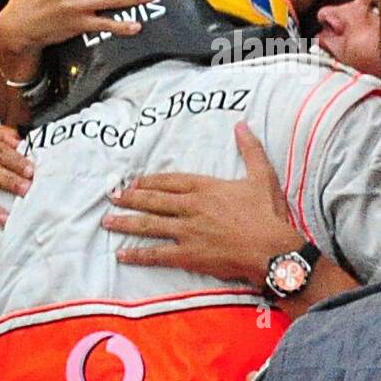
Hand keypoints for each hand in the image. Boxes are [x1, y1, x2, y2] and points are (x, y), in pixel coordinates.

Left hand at [103, 122, 302, 284]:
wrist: (272, 249)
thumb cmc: (268, 214)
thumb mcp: (262, 176)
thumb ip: (250, 149)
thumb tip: (242, 124)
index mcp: (207, 188)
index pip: (172, 181)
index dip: (151, 181)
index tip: (135, 181)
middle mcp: (192, 207)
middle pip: (155, 201)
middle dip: (131, 198)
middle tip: (112, 197)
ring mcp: (188, 232)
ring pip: (150, 225)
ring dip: (127, 223)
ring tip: (108, 221)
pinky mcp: (189, 255)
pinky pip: (157, 254)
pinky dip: (138, 254)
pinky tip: (122, 254)